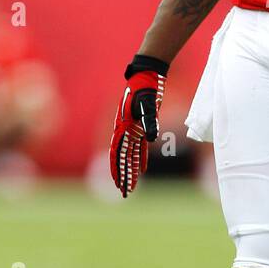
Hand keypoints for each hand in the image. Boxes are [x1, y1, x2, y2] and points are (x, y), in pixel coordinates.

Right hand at [109, 54, 168, 196]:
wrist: (146, 75)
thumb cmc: (146, 88)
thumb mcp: (148, 104)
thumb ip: (150, 121)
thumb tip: (150, 139)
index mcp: (122, 126)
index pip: (118, 153)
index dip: (118, 170)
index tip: (120, 184)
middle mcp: (124, 130)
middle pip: (121, 158)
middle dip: (122, 176)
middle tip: (125, 193)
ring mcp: (131, 128)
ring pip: (129, 154)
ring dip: (130, 170)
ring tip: (131, 186)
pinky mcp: (140, 126)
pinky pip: (138, 147)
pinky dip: (140, 158)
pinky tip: (142, 170)